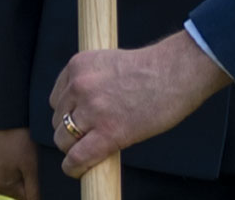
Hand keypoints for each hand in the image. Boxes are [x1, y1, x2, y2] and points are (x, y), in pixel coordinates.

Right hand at [0, 128, 40, 199]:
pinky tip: (23, 145)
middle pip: (23, 187)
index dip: (41, 186)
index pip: (29, 197)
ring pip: (18, 175)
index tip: (43, 169)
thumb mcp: (31, 166)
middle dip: (33, 176)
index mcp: (0, 187)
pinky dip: (19, 158)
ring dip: (27, 167)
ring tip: (30, 150)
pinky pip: (11, 164)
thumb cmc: (17, 138)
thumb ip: (36, 190)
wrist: (2, 109)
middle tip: (38, 157)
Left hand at [49, 32, 231, 178]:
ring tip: (86, 151)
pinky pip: (77, 158)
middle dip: (71, 129)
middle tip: (89, 134)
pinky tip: (78, 170)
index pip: (57, 98)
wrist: (176, 72)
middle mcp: (79, 86)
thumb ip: (92, 81)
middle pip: (58, 119)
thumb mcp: (110, 63)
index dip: (68, 112)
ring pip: (63, 139)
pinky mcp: (107, 133)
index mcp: (79, 65)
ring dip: (73, 148)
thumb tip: (82, 109)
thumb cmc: (153, 68)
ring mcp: (92, 110)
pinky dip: (74, 168)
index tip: (79, 119)